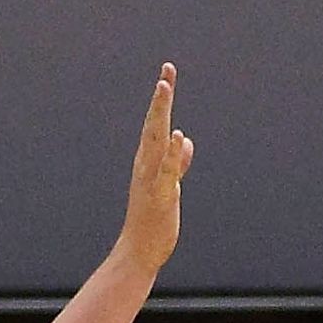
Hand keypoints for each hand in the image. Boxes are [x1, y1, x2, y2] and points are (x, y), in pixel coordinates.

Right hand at [114, 63, 192, 275]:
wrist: (139, 251)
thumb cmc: (152, 219)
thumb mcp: (169, 185)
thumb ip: (176, 163)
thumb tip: (183, 139)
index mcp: (148, 161)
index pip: (156, 123)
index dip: (162, 99)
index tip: (167, 73)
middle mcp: (145, 163)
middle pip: (153, 124)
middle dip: (161, 97)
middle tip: (166, 71)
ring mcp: (151, 178)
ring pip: (155, 138)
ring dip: (160, 113)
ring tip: (164, 88)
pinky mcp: (160, 194)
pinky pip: (166, 169)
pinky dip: (171, 151)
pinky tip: (177, 134)